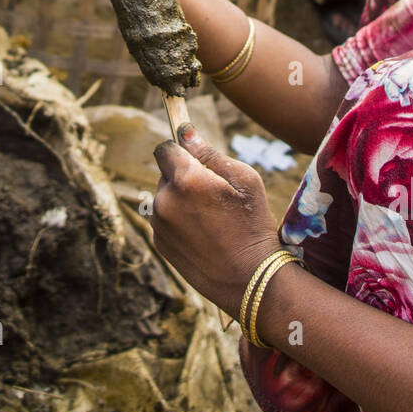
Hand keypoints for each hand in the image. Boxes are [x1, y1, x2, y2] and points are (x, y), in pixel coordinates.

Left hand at [151, 125, 283, 317]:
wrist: (249, 279)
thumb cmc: (253, 224)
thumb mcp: (244, 180)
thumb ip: (210, 153)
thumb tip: (185, 132)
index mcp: (185, 180)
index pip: (165, 148)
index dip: (180, 149)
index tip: (193, 156)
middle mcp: (164, 201)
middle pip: (165, 174)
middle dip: (183, 176)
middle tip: (214, 194)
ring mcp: (159, 224)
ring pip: (164, 197)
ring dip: (180, 199)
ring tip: (211, 217)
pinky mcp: (159, 243)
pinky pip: (164, 219)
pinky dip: (178, 220)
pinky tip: (203, 233)